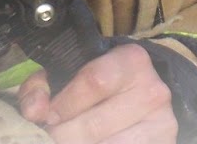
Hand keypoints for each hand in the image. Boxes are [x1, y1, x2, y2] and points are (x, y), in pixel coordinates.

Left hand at [16, 43, 176, 143]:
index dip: (63, 104)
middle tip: (50, 137)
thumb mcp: (68, 73)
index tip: (45, 118)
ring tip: (66, 141)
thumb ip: (42, 86)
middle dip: (63, 135)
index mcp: (131, 60)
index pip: (92, 82)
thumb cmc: (97, 85)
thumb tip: (33, 111)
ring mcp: (163, 123)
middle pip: (94, 124)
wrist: (139, 98)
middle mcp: (153, 90)